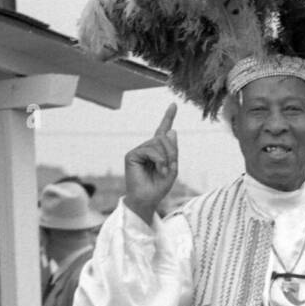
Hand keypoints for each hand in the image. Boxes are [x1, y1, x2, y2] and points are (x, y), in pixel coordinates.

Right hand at [124, 104, 177, 223]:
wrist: (147, 201)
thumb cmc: (158, 188)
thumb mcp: (171, 169)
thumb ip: (172, 152)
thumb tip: (171, 131)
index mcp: (156, 152)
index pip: (162, 132)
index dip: (168, 118)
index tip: (173, 104)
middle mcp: (146, 148)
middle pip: (163, 138)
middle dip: (171, 151)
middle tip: (171, 167)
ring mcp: (138, 151)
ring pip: (157, 143)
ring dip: (165, 157)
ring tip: (163, 171)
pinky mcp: (131, 155)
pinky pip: (149, 150)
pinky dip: (158, 159)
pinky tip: (159, 169)